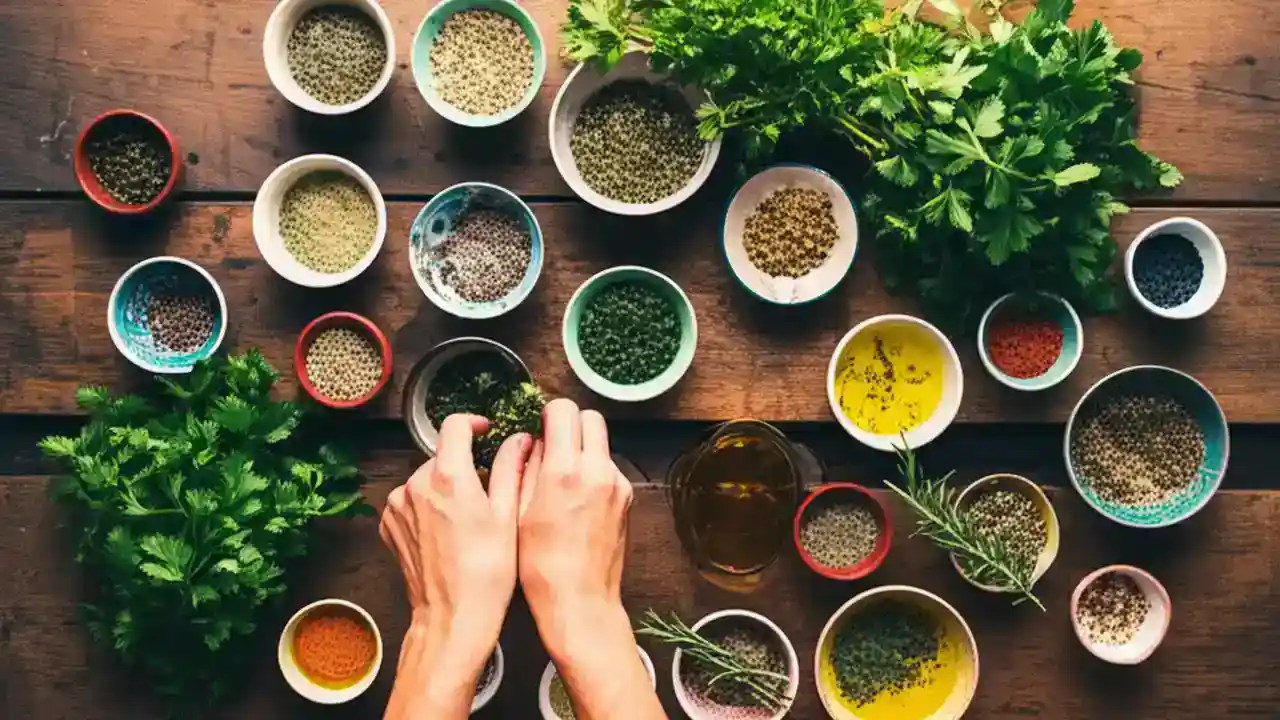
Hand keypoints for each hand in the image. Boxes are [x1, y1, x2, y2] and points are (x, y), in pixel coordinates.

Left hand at [380, 414, 531, 719]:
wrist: (452, 618)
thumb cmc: (487, 573)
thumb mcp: (509, 515)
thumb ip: (512, 468)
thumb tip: (520, 440)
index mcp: (449, 476)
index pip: (455, 426)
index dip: (474, 423)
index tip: (485, 431)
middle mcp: (416, 485)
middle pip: (442, 457)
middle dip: (464, 467)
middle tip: (487, 494)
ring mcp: (398, 506)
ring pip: (426, 481)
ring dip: (445, 490)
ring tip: (467, 521)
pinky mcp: (389, 526)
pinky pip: (411, 503)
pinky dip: (428, 510)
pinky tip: (447, 534)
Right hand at [519, 400, 662, 719]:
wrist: (579, 602)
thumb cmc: (540, 566)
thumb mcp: (518, 512)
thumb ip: (526, 468)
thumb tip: (533, 440)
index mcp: (564, 471)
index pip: (563, 411)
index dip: (548, 414)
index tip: (539, 427)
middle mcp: (596, 471)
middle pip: (590, 417)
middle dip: (570, 424)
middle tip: (552, 444)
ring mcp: (617, 484)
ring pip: (602, 443)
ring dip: (583, 447)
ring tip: (562, 475)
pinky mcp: (627, 498)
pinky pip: (609, 468)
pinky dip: (594, 471)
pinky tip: (578, 498)